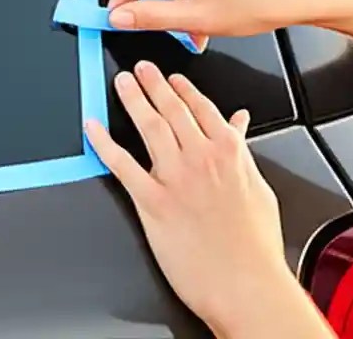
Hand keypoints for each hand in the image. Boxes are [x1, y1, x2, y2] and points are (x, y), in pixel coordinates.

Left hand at [84, 62, 333, 337]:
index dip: (182, 88)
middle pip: (172, 110)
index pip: (202, 107)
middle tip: (140, 68)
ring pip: (149, 126)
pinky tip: (93, 127)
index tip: (171, 77)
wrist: (246, 284)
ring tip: (122, 83)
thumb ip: (243, 151)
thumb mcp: (259, 188)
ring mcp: (175, 178)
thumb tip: (238, 123)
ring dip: (132, 99)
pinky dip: (103, 142)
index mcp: (230, 153)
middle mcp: (201, 159)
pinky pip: (121, 164)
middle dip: (153, 84)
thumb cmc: (255, 245)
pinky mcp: (152, 202)